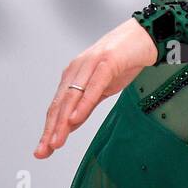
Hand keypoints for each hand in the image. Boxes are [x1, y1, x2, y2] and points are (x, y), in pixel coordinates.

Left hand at [34, 17, 157, 158]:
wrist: (144, 36)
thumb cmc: (123, 60)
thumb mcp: (102, 88)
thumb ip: (86, 105)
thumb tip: (69, 125)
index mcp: (74, 76)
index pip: (57, 106)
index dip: (49, 128)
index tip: (43, 150)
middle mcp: (78, 69)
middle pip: (60, 103)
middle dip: (51, 129)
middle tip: (44, 151)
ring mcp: (91, 64)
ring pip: (72, 96)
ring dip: (62, 121)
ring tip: (56, 141)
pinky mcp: (107, 61)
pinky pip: (93, 86)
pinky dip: (83, 103)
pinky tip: (75, 118)